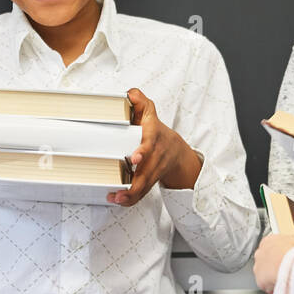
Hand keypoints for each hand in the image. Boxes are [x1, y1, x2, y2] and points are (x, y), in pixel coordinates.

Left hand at [108, 88, 202, 205]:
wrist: (176, 152)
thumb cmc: (157, 132)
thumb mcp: (150, 112)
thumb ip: (140, 101)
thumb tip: (130, 94)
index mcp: (153, 138)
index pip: (149, 144)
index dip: (143, 152)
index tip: (135, 159)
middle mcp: (155, 156)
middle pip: (147, 173)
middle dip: (134, 184)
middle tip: (120, 191)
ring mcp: (154, 170)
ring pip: (144, 186)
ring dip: (131, 195)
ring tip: (116, 198)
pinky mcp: (150, 180)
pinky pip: (143, 193)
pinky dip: (131, 199)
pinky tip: (118, 200)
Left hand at [254, 228, 293, 292]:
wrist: (288, 266)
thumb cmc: (293, 252)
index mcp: (269, 241)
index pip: (273, 245)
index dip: (282, 250)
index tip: (289, 255)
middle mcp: (260, 253)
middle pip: (268, 259)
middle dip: (276, 263)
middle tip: (288, 267)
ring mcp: (258, 267)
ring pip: (265, 272)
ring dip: (273, 275)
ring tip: (286, 277)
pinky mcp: (259, 280)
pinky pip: (265, 284)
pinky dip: (272, 286)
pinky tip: (281, 285)